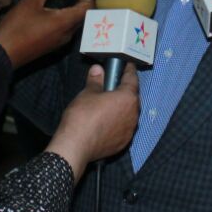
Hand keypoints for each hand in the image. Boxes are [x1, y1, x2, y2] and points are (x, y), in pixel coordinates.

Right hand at [0, 0, 94, 67]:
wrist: (4, 54)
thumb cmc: (18, 27)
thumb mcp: (31, 2)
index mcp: (65, 22)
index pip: (87, 7)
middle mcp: (67, 33)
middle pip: (86, 16)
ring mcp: (61, 41)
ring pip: (77, 23)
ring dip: (80, 8)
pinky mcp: (53, 45)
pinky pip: (69, 28)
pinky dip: (71, 16)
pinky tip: (62, 11)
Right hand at [45, 63, 139, 180]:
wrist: (77, 146)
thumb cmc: (83, 115)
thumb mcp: (88, 93)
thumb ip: (96, 80)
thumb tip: (98, 69)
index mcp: (128, 98)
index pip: (132, 79)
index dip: (129, 70)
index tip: (127, 65)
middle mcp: (134, 114)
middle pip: (133, 97)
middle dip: (125, 90)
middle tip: (114, 85)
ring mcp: (130, 130)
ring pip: (130, 114)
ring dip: (123, 108)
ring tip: (110, 104)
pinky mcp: (124, 143)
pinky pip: (124, 127)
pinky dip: (119, 122)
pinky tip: (108, 121)